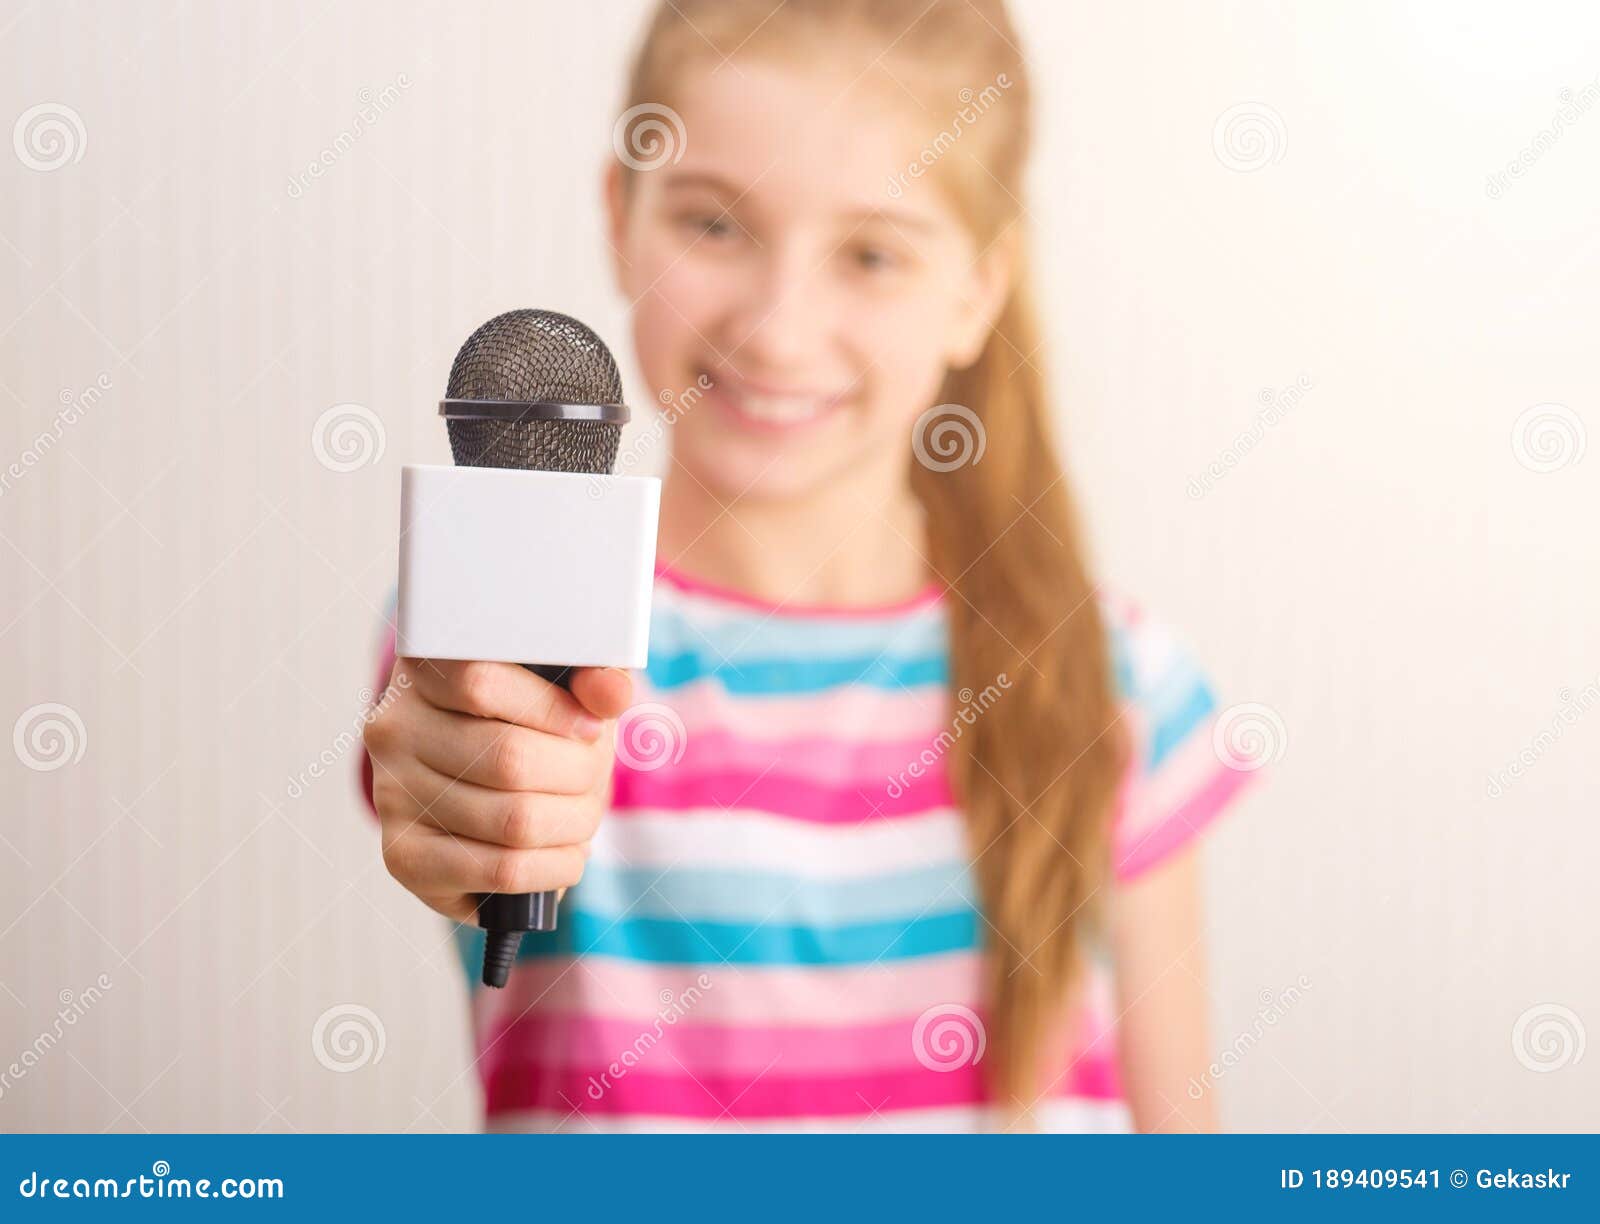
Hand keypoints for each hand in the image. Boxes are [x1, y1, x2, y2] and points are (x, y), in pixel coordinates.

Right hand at [362, 658, 632, 922]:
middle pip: (509, 759)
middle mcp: (395, 730)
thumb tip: (610, 693)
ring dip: (574, 824)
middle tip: (593, 777)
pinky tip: (567, 853)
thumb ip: (592, 676)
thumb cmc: (528, 723)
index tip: (590, 726)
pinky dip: (555, 868)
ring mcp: (392, 797)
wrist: (478, 784)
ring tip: (582, 814)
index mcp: (424, 669)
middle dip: (577, 775)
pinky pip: (501, 872)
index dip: (551, 709)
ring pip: (514, 820)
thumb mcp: (564, 685)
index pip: (481, 682)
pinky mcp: (405, 858)